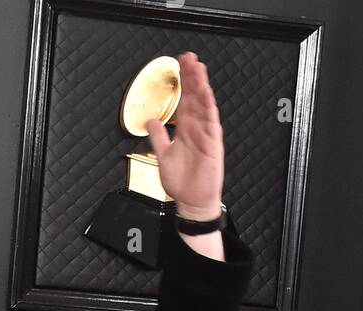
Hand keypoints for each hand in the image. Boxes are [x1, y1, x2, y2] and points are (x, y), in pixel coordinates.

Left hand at [145, 51, 223, 219]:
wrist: (192, 200)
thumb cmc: (181, 181)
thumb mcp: (163, 155)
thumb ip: (158, 136)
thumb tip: (151, 120)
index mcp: (185, 129)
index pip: (184, 100)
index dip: (184, 82)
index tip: (182, 65)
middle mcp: (196, 129)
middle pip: (195, 98)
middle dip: (193, 78)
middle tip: (190, 58)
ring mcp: (205, 135)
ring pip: (203, 106)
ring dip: (201, 87)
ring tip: (198, 70)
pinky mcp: (212, 144)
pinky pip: (211, 123)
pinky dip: (208, 108)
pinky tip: (206, 94)